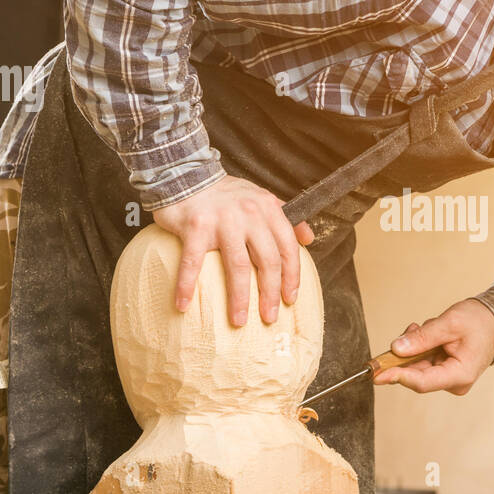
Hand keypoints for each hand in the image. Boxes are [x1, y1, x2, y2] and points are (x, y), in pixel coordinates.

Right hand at [151, 175, 313, 322]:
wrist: (187, 174)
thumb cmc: (226, 194)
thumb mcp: (263, 199)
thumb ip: (287, 218)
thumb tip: (309, 239)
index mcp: (268, 210)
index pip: (287, 248)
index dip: (291, 276)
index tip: (289, 299)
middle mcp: (249, 214)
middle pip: (267, 261)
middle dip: (270, 293)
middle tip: (269, 317)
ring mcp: (222, 221)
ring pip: (237, 266)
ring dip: (238, 297)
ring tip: (238, 320)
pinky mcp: (195, 227)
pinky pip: (192, 262)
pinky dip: (186, 285)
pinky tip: (184, 304)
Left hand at [372, 299, 493, 394]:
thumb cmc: (479, 322)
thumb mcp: (449, 323)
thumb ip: (423, 337)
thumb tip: (396, 349)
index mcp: (460, 374)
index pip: (422, 382)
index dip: (397, 376)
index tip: (377, 371)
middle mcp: (454, 382)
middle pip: (416, 374)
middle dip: (406, 354)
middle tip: (409, 330)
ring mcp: (449, 379)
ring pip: (417, 367)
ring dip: (414, 347)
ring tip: (425, 328)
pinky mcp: (444, 373)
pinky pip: (423, 363)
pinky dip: (420, 348)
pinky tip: (428, 334)